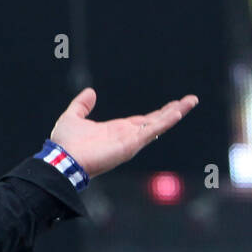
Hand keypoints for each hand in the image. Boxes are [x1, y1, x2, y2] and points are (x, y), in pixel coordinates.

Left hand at [49, 87, 197, 177]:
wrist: (61, 159)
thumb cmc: (64, 145)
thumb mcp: (73, 117)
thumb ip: (81, 105)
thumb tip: (90, 92)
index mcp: (115, 131)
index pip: (141, 121)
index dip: (157, 113)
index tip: (172, 105)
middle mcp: (125, 137)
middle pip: (154, 122)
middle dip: (173, 111)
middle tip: (190, 101)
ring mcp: (129, 142)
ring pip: (157, 125)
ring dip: (175, 113)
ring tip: (191, 101)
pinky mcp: (130, 145)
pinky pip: (151, 131)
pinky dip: (165, 122)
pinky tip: (178, 112)